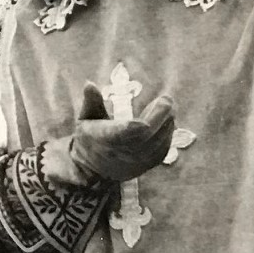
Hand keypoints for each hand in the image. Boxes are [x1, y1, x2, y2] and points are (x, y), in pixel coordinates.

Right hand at [45, 82, 175, 185]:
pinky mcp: (146, 166)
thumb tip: (89, 84)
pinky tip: (166, 122)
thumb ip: (91, 101)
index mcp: (105, 137)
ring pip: (158, 142)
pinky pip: (163, 149)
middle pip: (148, 134)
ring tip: (167, 108)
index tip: (153, 109)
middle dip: (161, 115)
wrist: (92, 168)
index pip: (126, 131)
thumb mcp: (86, 118)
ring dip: (167, 123)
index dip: (142, 123)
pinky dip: (168, 134)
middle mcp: (122, 151)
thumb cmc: (90, 137)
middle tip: (166, 99)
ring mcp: (135, 161)